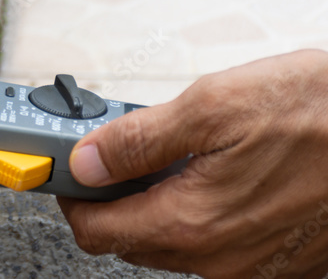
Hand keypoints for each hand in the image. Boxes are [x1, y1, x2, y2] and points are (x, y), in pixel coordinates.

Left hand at [58, 50, 327, 277]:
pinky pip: (214, 243)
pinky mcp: (279, 261)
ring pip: (171, 241)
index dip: (71, 192)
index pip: (94, 230)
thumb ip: (138, 140)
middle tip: (117, 143)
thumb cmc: (321, 113)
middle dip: (111, 193)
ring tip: (173, 147)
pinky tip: (215, 168)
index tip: (65, 162)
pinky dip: (197, 208)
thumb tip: (83, 159)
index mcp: (189, 224)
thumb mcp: (214, 105)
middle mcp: (217, 260)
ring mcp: (251, 266)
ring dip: (155, 198)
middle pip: (129, 237)